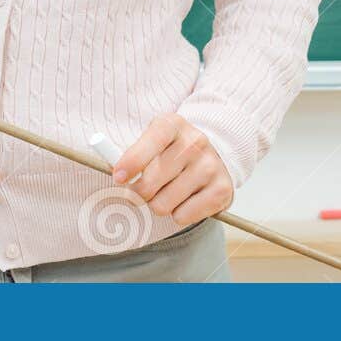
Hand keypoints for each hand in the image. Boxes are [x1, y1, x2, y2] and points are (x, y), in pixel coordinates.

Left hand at [111, 113, 234, 225]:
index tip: (119, 177)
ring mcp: (210, 166)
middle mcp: (195, 142)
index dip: (130, 163)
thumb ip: (133, 153)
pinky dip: (178, 214)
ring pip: (163, 204)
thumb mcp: (153, 139)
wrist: (215, 155)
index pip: (148, 144)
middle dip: (139, 192)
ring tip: (167, 193)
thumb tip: (118, 175)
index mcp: (173, 124)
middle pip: (150, 182)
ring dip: (159, 204)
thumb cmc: (173, 150)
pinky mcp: (221, 190)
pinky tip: (185, 200)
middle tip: (142, 190)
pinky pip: (182, 217)